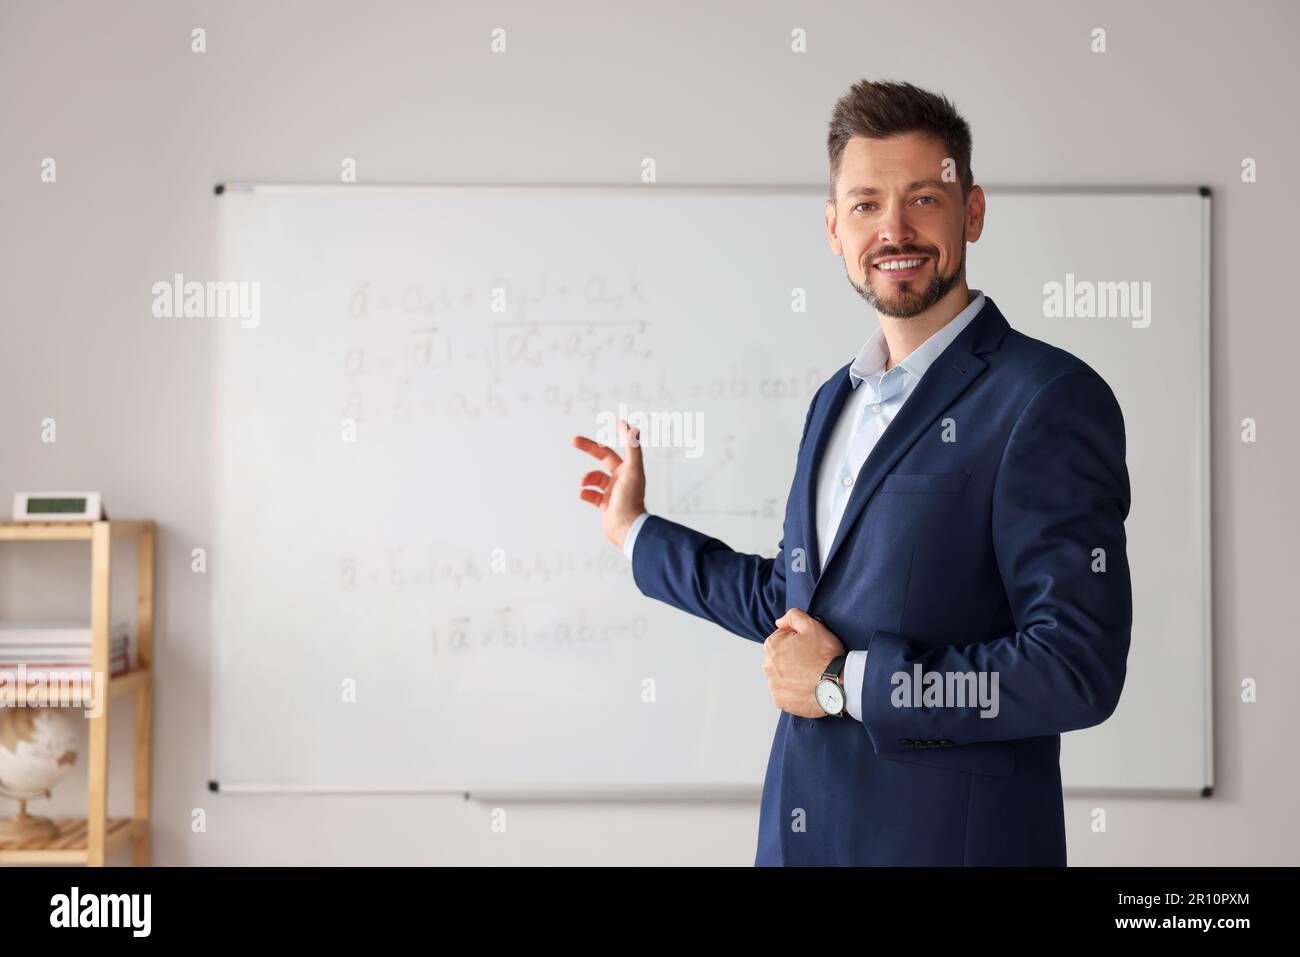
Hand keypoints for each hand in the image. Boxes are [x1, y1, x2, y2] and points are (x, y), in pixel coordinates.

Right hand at [571, 418, 646, 548]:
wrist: (627, 528)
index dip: (608, 436)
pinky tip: (584, 495)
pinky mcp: (606, 506)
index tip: (604, 422)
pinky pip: (591, 496)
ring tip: (584, 484)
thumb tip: (630, 426)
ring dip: (586, 478)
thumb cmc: (630, 498)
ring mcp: (613, 493)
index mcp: (628, 470)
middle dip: (588, 448)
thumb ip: (632, 447)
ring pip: (595, 479)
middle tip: (573, 440)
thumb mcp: (632, 469)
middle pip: (603, 459)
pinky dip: (586, 493)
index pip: (614, 448)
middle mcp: (621, 479)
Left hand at [762, 608, 846, 718]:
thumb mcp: (812, 625)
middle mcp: (767, 666)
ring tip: (811, 675)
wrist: (838, 685)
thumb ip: (793, 616)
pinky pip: (785, 693)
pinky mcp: (780, 701)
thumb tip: (780, 622)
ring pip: (781, 676)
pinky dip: (794, 691)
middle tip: (812, 661)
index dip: (797, 641)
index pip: (781, 638)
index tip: (809, 647)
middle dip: (792, 657)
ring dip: (792, 674)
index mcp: (772, 646)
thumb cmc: (826, 656)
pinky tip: (807, 687)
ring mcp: (773, 685)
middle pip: (779, 657)